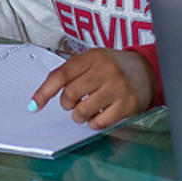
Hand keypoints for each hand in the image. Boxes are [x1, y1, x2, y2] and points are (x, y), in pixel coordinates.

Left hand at [29, 48, 155, 129]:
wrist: (147, 70)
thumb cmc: (113, 67)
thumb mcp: (92, 61)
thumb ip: (68, 74)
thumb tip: (39, 99)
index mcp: (93, 57)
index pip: (61, 75)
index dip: (44, 92)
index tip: (34, 105)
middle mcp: (106, 70)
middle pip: (70, 95)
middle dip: (67, 104)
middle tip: (74, 102)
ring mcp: (118, 87)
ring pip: (82, 111)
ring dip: (79, 116)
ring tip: (86, 110)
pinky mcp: (128, 104)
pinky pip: (99, 123)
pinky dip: (94, 123)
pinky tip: (100, 115)